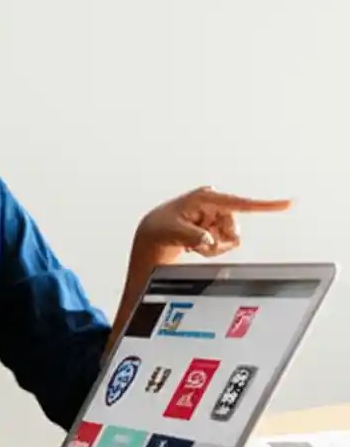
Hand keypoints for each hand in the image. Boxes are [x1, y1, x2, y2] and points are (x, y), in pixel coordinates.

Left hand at [136, 186, 290, 261]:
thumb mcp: (173, 233)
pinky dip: (210, 248)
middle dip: (217, 241)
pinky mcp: (218, 225)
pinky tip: (195, 243)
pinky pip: (226, 244)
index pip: (241, 203)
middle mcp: (216, 203)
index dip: (266, 205)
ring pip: (232, 240)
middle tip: (195, 241)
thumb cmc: (159, 229)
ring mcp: (217, 215)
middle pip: (235, 230)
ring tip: (192, 242)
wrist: (154, 235)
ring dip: (212, 246)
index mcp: (207, 197)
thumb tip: (209, 240)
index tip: (290, 204)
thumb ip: (193, 236)